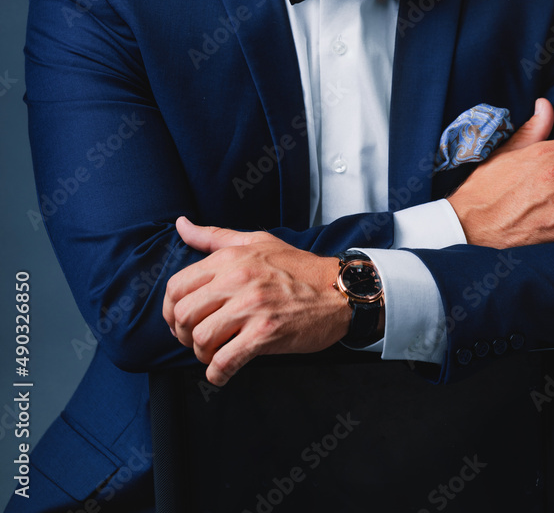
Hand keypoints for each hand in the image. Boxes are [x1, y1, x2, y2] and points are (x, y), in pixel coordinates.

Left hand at [162, 217, 350, 384]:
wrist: (338, 291)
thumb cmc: (297, 267)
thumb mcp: (256, 241)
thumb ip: (214, 237)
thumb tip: (181, 225)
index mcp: (231, 258)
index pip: (177, 286)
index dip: (170, 310)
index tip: (179, 321)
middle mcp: (237, 279)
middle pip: (183, 315)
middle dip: (183, 334)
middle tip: (197, 340)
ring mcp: (252, 307)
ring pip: (200, 339)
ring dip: (202, 354)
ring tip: (214, 354)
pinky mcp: (265, 333)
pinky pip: (225, 361)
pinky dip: (217, 373)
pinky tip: (223, 372)